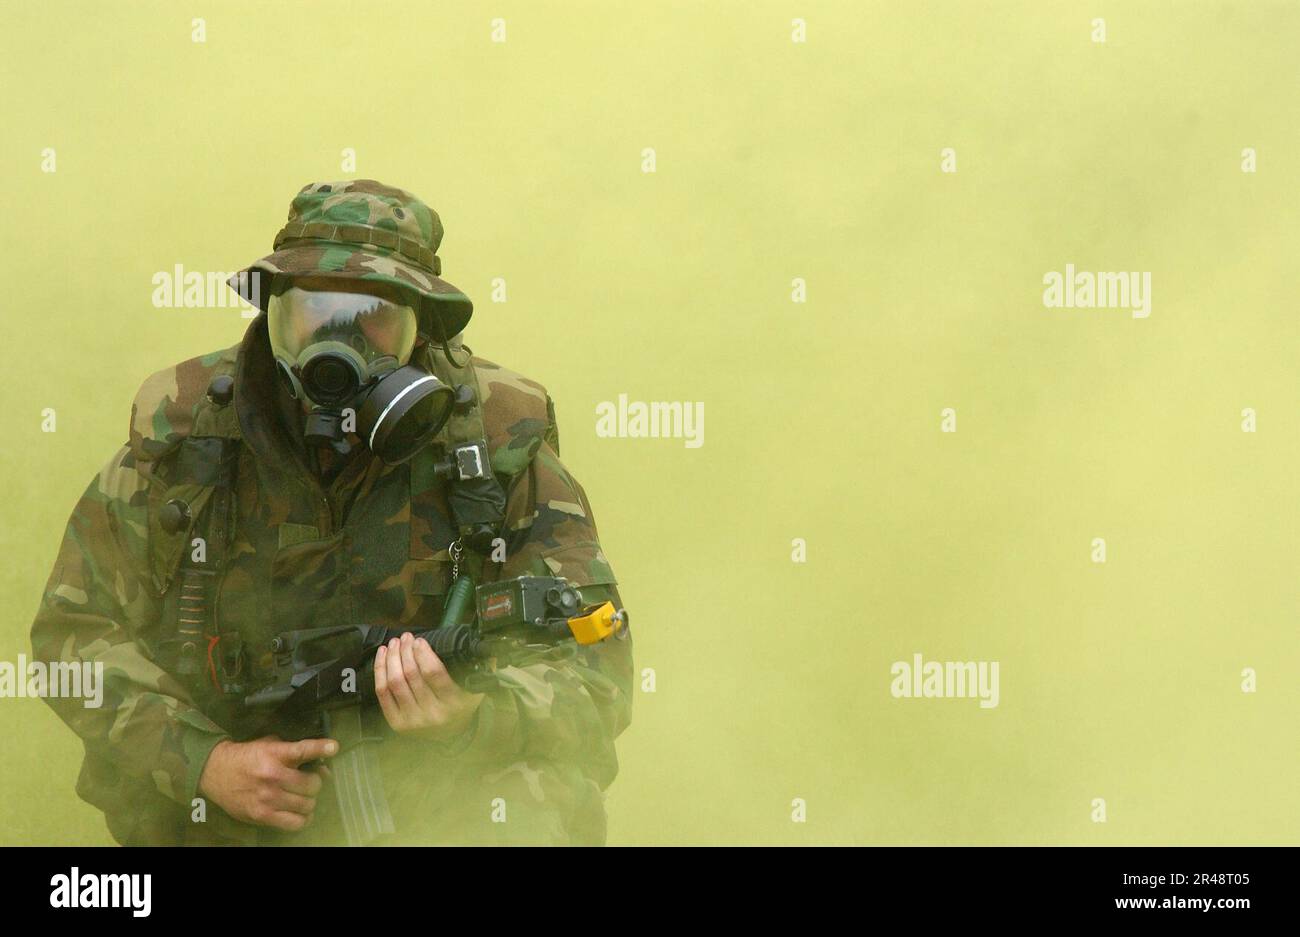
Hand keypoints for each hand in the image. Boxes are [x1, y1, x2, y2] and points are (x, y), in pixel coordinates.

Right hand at [197, 736, 335, 830]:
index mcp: (274, 754)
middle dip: (316, 783)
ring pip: (306, 805)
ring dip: (310, 801)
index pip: (301, 750)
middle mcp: (272, 776)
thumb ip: (293, 752)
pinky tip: (301, 813)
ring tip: (304, 797)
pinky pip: (294, 823)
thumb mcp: (269, 745)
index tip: (334, 747)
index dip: (320, 747)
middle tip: (311, 782)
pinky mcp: (262, 815)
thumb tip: (321, 765)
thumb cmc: (247, 758)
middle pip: (311, 784)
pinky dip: (303, 819)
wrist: (215, 772)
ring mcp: (267, 798)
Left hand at [375, 633, 483, 741]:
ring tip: (394, 644)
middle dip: (406, 651)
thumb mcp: (475, 689)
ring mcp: (413, 720)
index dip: (423, 653)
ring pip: (395, 682)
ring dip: (392, 658)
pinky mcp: (397, 723)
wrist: (450, 734)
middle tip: (406, 638)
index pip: (434, 673)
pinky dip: (380, 671)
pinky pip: (382, 693)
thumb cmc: (460, 705)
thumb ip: (480, 670)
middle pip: (411, 675)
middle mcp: (432, 714)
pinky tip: (382, 656)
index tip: (420, 640)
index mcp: (453, 703)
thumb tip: (487, 649)